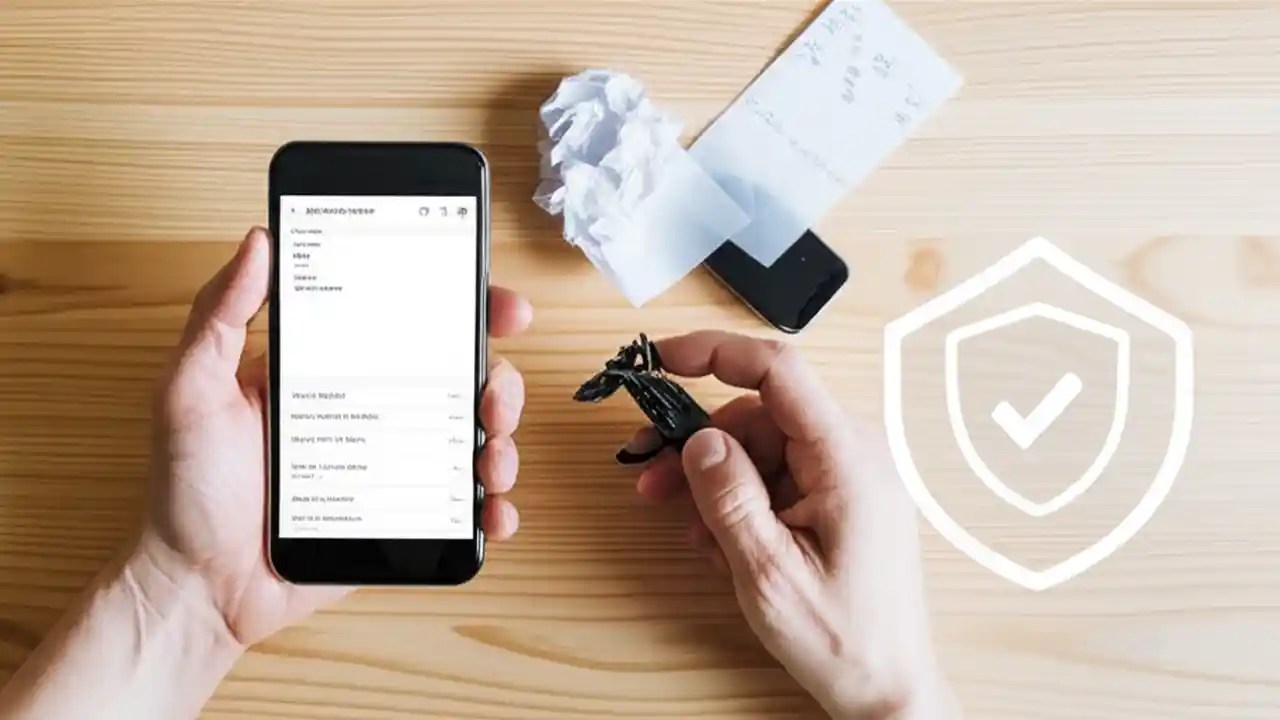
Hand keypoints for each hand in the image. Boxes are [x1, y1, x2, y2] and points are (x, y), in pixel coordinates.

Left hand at [144, 227, 531, 646]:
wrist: (198, 589)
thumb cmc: (186, 491)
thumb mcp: (190, 391)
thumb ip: (218, 315)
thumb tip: (257, 242)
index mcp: (332, 371)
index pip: (409, 322)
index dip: (462, 306)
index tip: (495, 303)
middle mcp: (372, 411)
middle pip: (460, 378)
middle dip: (499, 380)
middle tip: (495, 395)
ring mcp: (392, 465)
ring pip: (474, 438)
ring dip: (504, 441)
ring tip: (491, 459)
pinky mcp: (402, 517)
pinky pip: (463, 508)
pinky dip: (492, 507)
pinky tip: (490, 510)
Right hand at [629, 331, 958, 719]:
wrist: (888, 689)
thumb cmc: (844, 640)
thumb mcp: (767, 573)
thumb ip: (730, 497)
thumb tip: (699, 440)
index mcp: (846, 459)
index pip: (778, 370)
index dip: (715, 352)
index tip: (662, 358)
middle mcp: (853, 454)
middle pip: (759, 414)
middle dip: (699, 439)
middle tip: (650, 473)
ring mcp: (848, 476)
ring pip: (762, 447)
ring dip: (715, 478)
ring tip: (686, 524)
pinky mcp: (840, 497)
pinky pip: (778, 475)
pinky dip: (740, 498)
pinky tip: (719, 537)